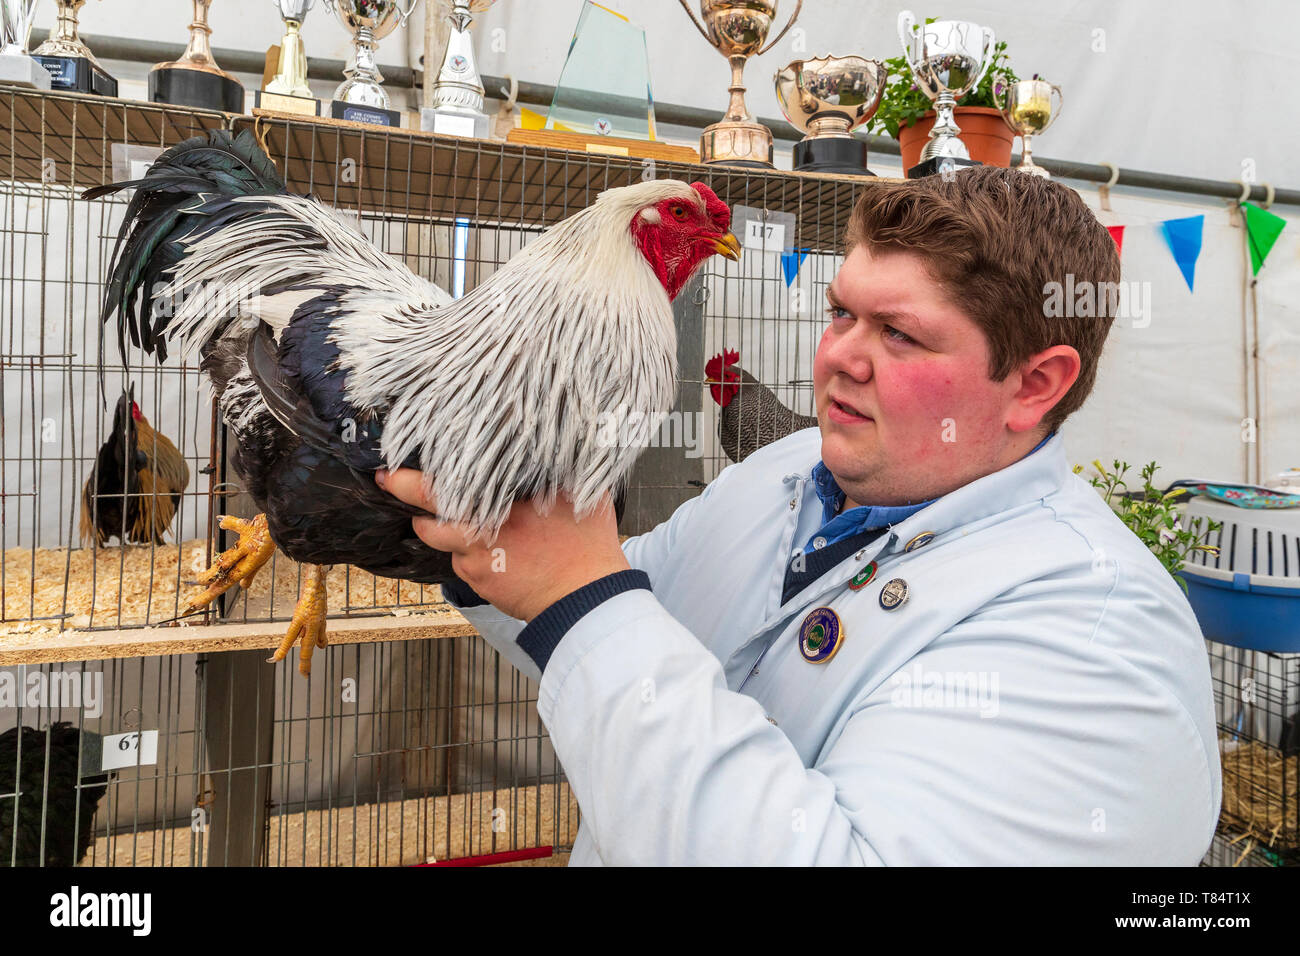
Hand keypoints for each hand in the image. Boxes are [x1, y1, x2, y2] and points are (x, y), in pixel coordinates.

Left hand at [376, 469, 630, 621]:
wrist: (587, 599)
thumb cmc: (587, 542)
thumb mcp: (580, 491)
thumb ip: (559, 466)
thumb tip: (555, 440)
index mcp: (503, 500)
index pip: (451, 478)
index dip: (417, 474)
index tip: (394, 466)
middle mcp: (483, 528)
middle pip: (430, 509)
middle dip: (408, 494)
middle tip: (388, 479)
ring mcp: (477, 559)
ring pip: (441, 539)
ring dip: (437, 529)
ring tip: (440, 521)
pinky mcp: (479, 582)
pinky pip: (463, 563)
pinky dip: (470, 554)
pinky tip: (493, 553)